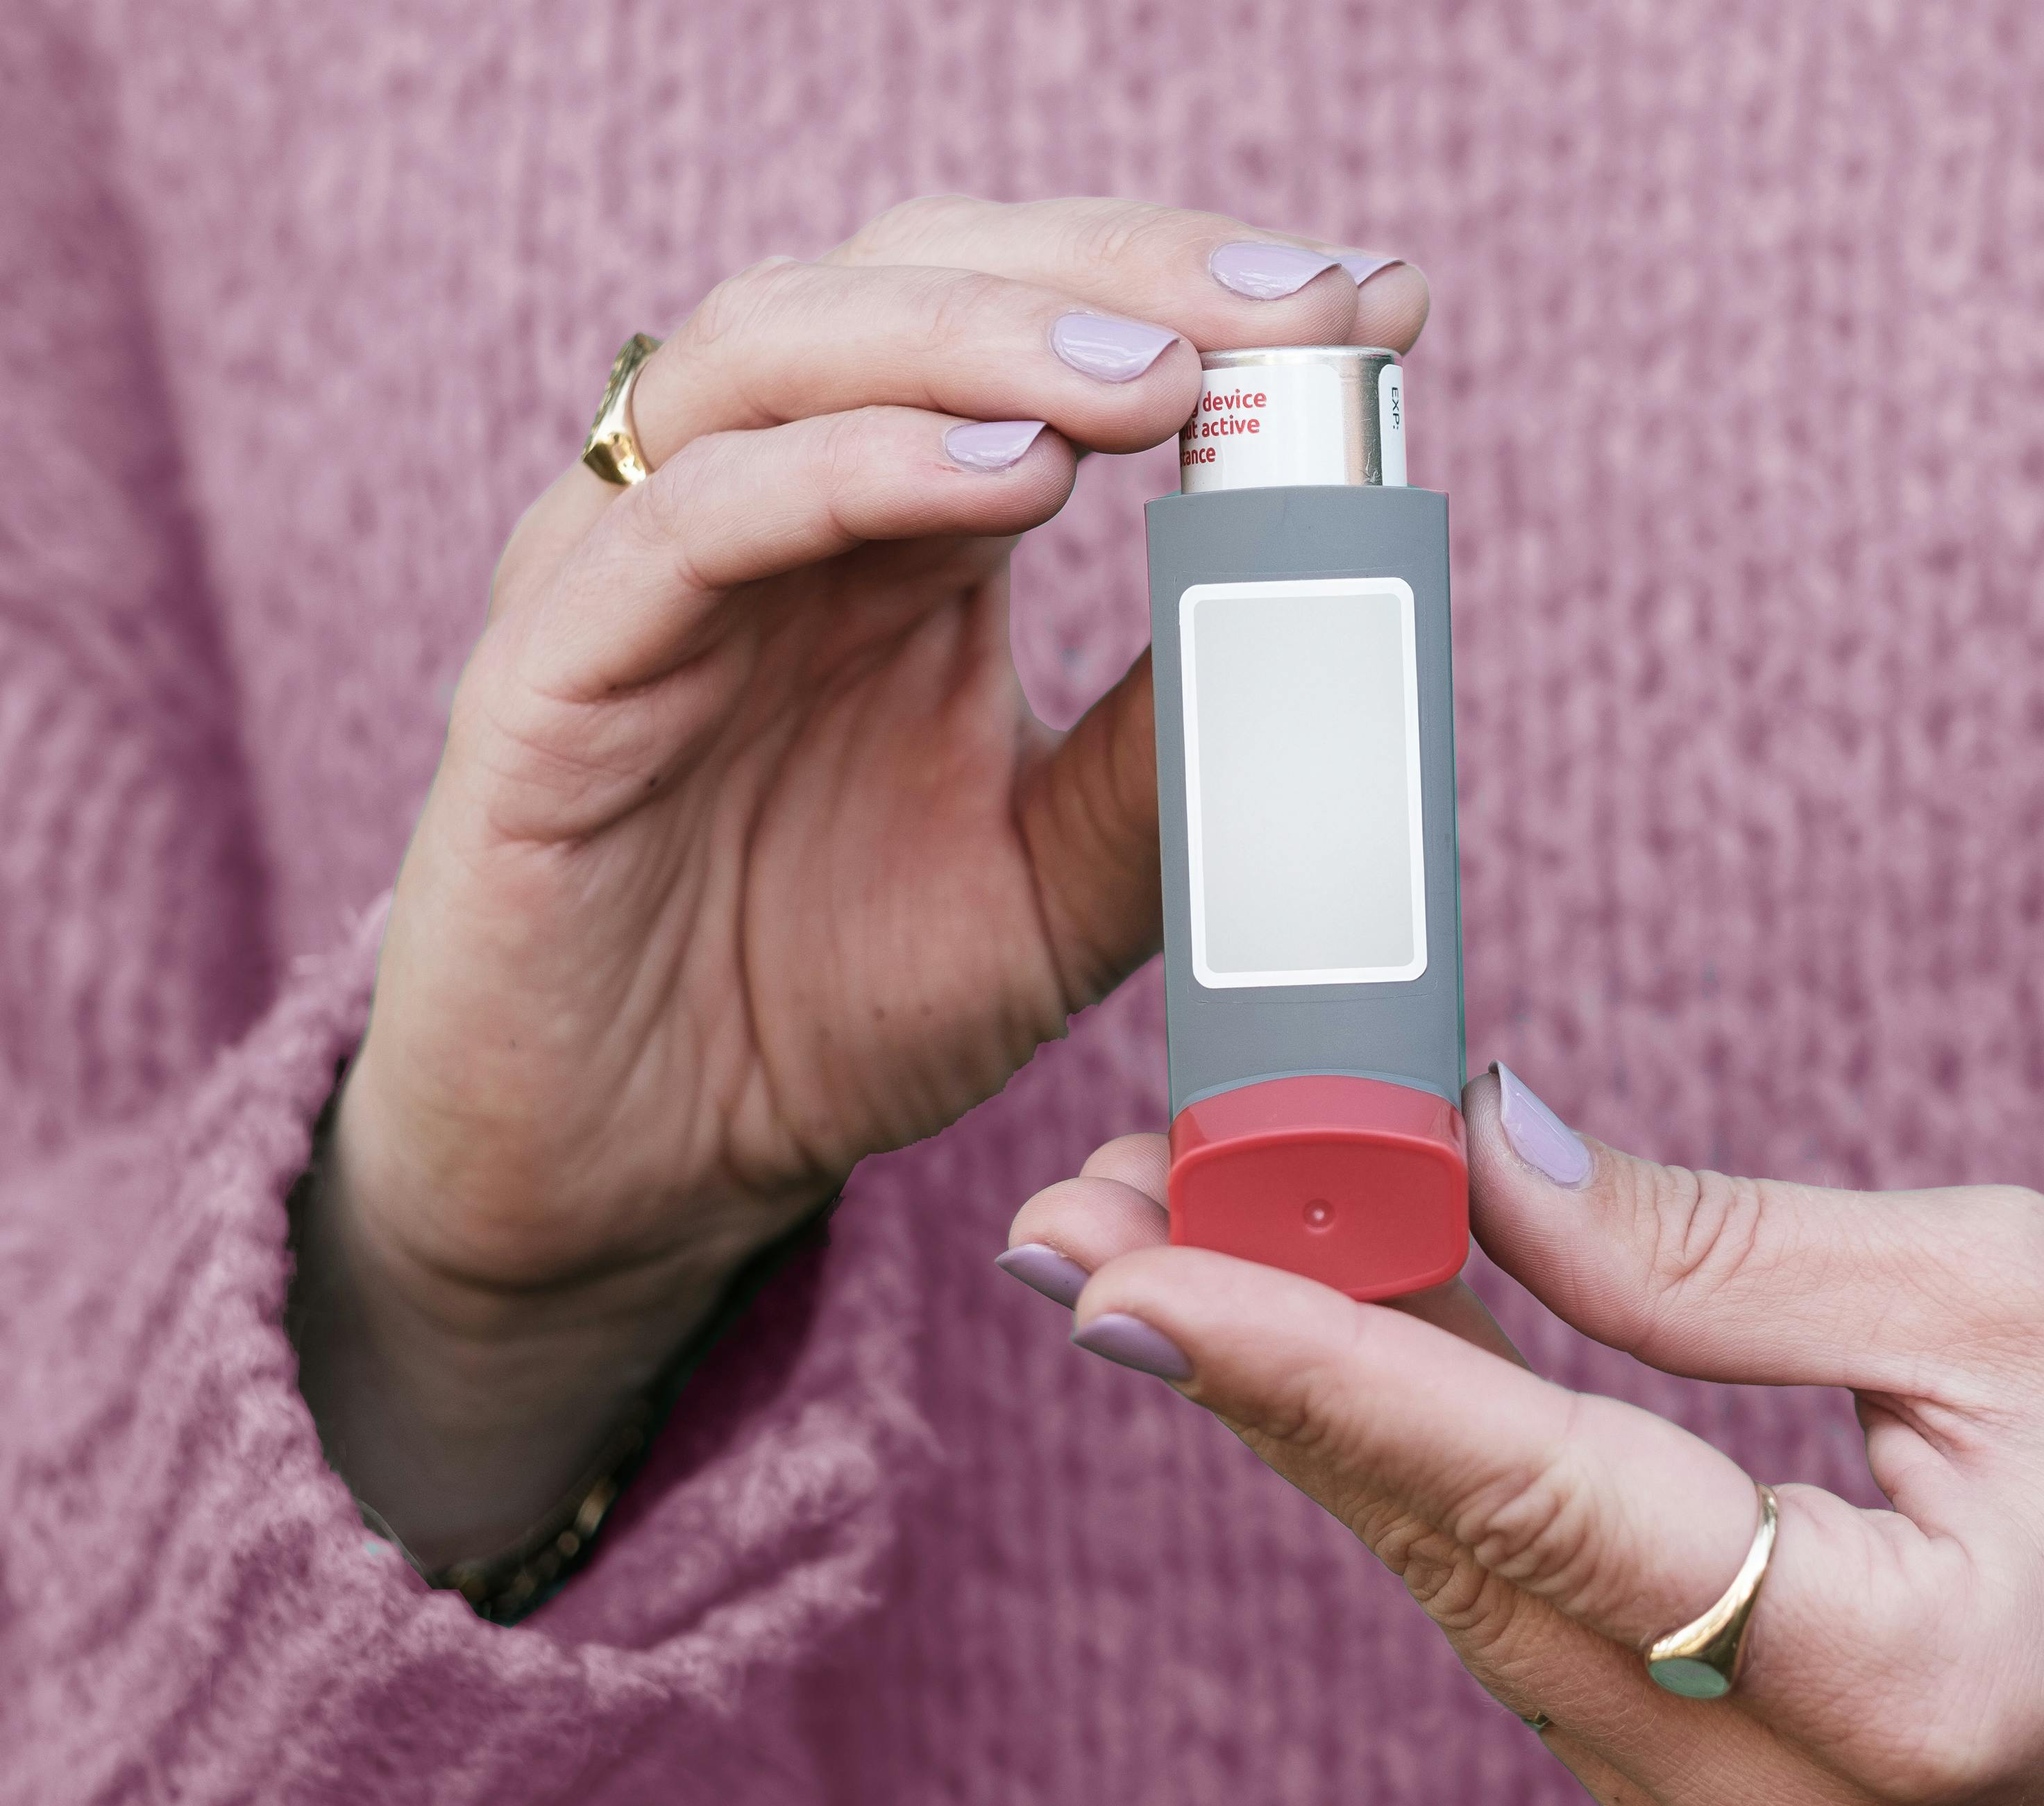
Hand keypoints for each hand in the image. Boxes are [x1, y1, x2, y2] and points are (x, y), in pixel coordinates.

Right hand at [293, 198, 1427, 1563]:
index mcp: (894, 534)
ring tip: (1154, 379)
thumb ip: (1168, 762)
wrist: (640, 1172)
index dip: (1192, 290)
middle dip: (1112, 271)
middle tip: (1289, 305)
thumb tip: (1332, 633)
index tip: (1373, 303)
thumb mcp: (1055, 888)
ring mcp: (639, 573)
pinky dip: (842, 471)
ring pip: (780, 352)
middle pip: (912, 278)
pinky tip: (1002, 475)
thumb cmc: (830, 1009)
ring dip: (979, 338)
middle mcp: (765, 512)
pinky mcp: (546, 679)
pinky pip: (682, 527)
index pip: (1029, 329)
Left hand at [1008, 1069, 2043, 1805]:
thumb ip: (1706, 1250)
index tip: (1130, 1274)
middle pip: (1457, 1558)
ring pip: (1467, 1601)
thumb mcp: (2004, 1297)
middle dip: (1263, 1372)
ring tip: (1184, 1249)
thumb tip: (1467, 1147)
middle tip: (1096, 1214)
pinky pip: (1527, 1639)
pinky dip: (1430, 1492)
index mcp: (1902, 1680)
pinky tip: (1340, 1366)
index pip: (1543, 1498)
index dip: (1324, 1370)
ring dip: (1326, 1420)